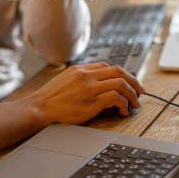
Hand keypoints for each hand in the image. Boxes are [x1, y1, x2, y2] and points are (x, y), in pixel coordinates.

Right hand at [29, 62, 143, 124]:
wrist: (39, 108)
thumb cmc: (50, 98)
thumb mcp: (64, 80)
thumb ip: (80, 78)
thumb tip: (96, 83)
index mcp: (80, 69)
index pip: (107, 66)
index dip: (121, 75)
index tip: (127, 83)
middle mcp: (87, 75)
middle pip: (119, 71)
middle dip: (133, 81)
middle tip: (140, 91)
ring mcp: (90, 88)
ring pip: (121, 83)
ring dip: (132, 94)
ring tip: (135, 103)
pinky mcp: (91, 102)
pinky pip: (116, 98)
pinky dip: (124, 104)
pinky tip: (123, 111)